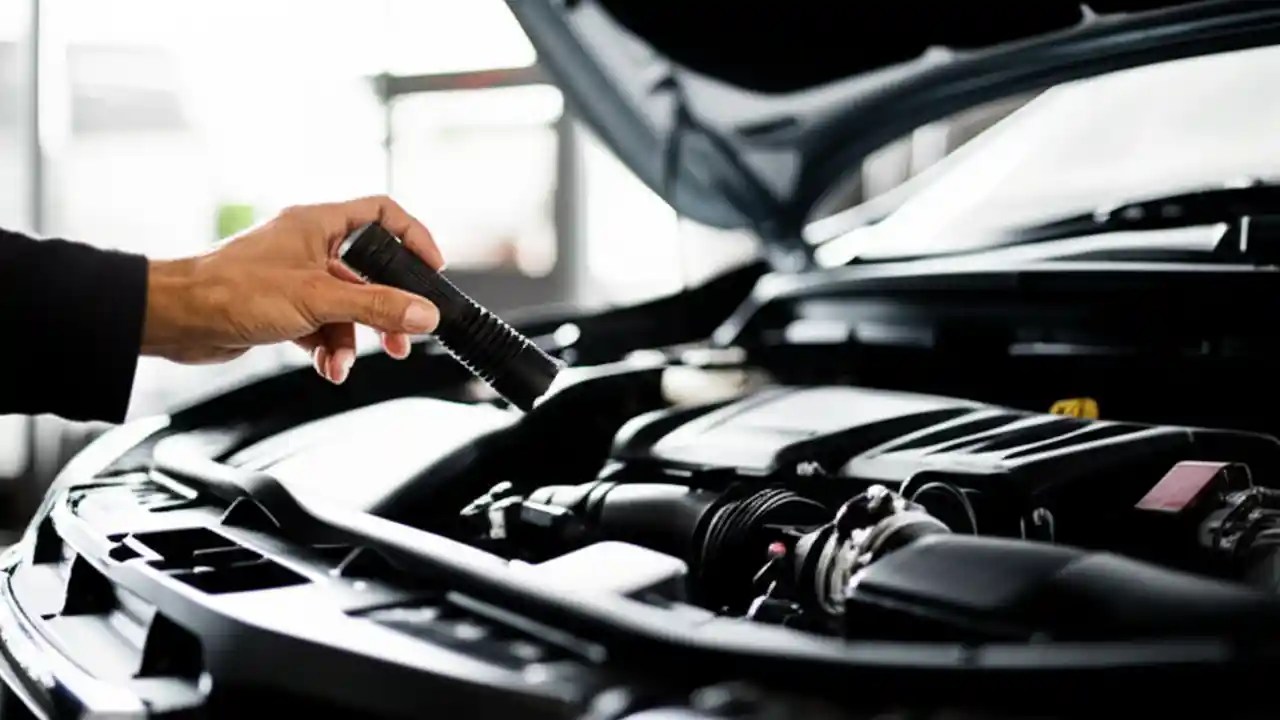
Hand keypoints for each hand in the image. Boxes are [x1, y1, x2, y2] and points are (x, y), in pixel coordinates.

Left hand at [142, 196, 444, 383]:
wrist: (178, 319)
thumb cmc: (233, 290)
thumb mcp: (319, 299)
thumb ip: (377, 306)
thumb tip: (424, 313)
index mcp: (319, 223)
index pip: (382, 214)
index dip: (412, 237)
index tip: (432, 268)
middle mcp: (309, 246)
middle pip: (369, 273)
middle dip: (386, 309)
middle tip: (402, 336)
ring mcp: (296, 279)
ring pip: (346, 307)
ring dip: (351, 339)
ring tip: (345, 361)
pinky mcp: (283, 309)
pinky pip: (322, 327)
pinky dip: (328, 348)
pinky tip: (326, 366)